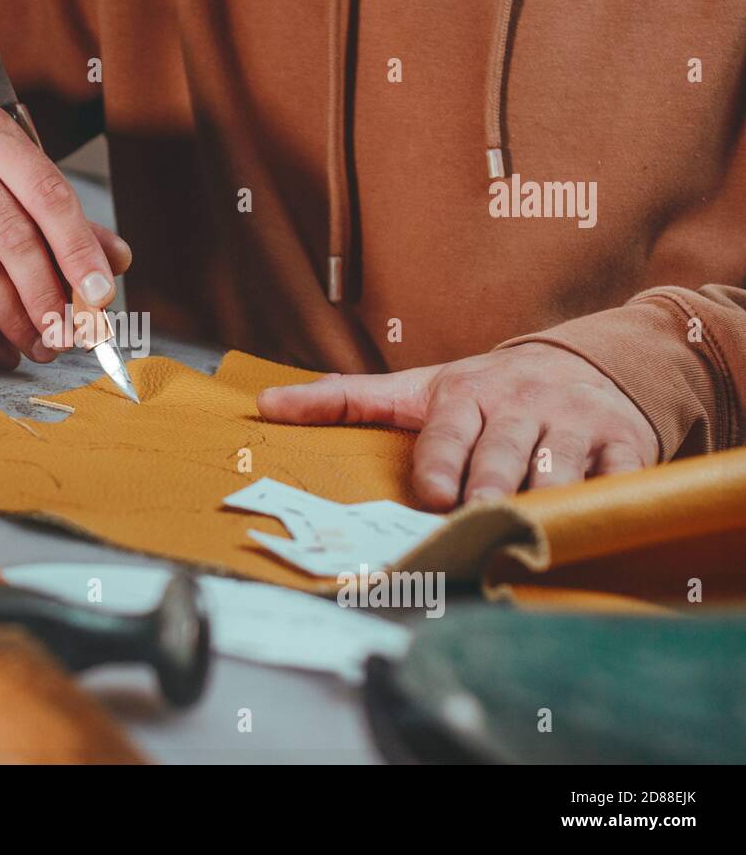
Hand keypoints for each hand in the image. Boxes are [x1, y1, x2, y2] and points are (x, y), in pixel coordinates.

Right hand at [0, 101, 130, 368]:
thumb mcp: (10, 176)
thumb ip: (63, 216)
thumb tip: (118, 261)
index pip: (48, 193)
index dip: (79, 250)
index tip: (101, 297)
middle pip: (11, 235)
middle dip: (47, 296)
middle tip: (70, 336)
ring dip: (14, 319)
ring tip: (41, 347)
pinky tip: (0, 349)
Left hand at [257, 343, 659, 509]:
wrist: (584, 360)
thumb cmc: (486, 388)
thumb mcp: (418, 387)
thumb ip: (345, 398)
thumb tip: (266, 404)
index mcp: (467, 394)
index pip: (449, 430)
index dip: (441, 461)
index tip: (434, 492)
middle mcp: (522, 406)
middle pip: (503, 455)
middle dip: (491, 487)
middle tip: (478, 518)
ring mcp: (575, 422)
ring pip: (560, 469)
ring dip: (547, 500)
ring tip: (530, 529)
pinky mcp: (624, 440)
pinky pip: (621, 474)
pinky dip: (612, 495)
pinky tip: (598, 517)